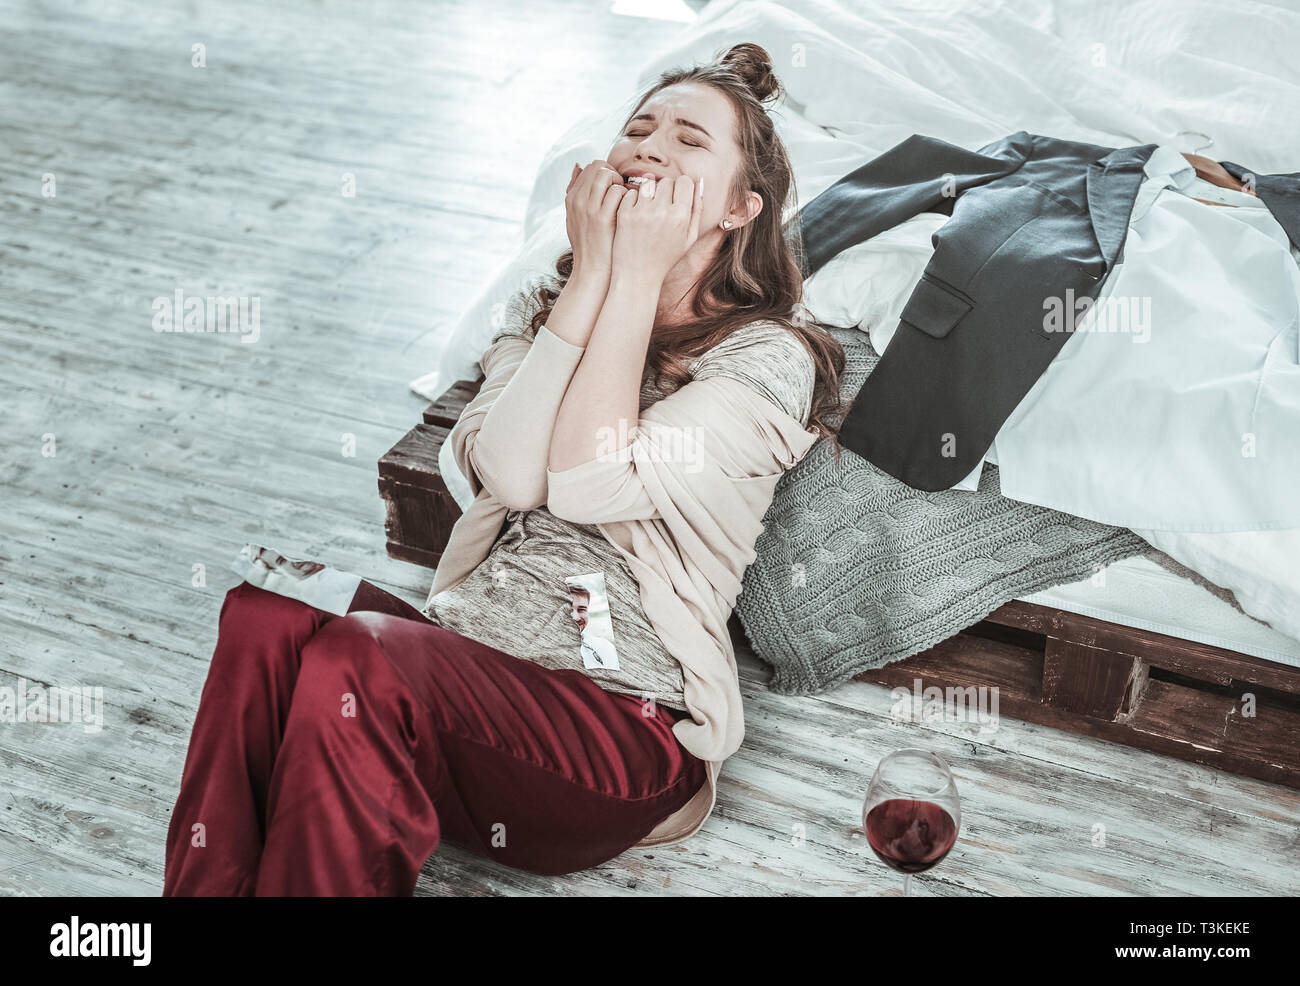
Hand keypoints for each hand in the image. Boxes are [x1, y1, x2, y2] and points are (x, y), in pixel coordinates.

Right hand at [564, 160, 626, 280]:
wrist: (593, 271)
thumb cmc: (590, 245)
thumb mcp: (575, 218)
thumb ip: (575, 192)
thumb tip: (578, 165)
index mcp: (571, 199)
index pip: (589, 167)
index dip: (605, 172)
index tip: (614, 186)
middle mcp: (577, 201)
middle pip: (597, 166)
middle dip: (613, 173)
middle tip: (621, 190)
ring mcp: (589, 209)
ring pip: (606, 174)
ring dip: (620, 181)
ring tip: (625, 198)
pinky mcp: (603, 219)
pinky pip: (618, 191)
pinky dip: (627, 195)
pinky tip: (630, 208)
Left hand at [611, 174, 703, 285]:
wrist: (638, 275)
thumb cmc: (665, 257)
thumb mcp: (689, 238)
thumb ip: (697, 209)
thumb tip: (699, 182)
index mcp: (681, 217)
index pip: (684, 181)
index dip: (681, 187)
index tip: (676, 197)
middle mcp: (662, 211)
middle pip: (666, 181)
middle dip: (665, 190)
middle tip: (661, 207)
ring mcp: (641, 212)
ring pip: (648, 184)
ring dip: (649, 193)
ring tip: (648, 210)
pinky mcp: (625, 214)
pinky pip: (631, 192)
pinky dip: (633, 200)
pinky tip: (636, 215)